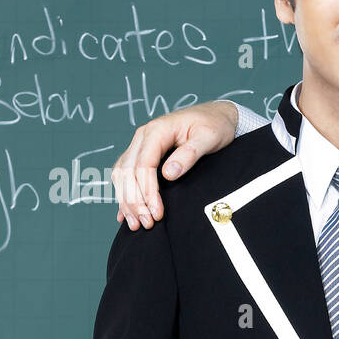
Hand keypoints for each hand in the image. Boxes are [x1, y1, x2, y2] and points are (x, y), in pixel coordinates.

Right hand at [113, 101, 239, 229]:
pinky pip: (125, 173)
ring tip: (136, 224)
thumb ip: (189, 154)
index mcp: (156, 130)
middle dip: (134, 200)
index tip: (157, 213)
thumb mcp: (208, 138)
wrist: (216, 115)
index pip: (143, 165)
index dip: (147, 192)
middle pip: (128, 171)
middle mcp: (143, 136)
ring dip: (126, 200)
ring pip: (122, 174)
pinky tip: (125, 213)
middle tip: (146, 224)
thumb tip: (168, 174)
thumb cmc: (215, 125)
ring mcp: (140, 144)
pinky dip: (124, 193)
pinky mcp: (143, 153)